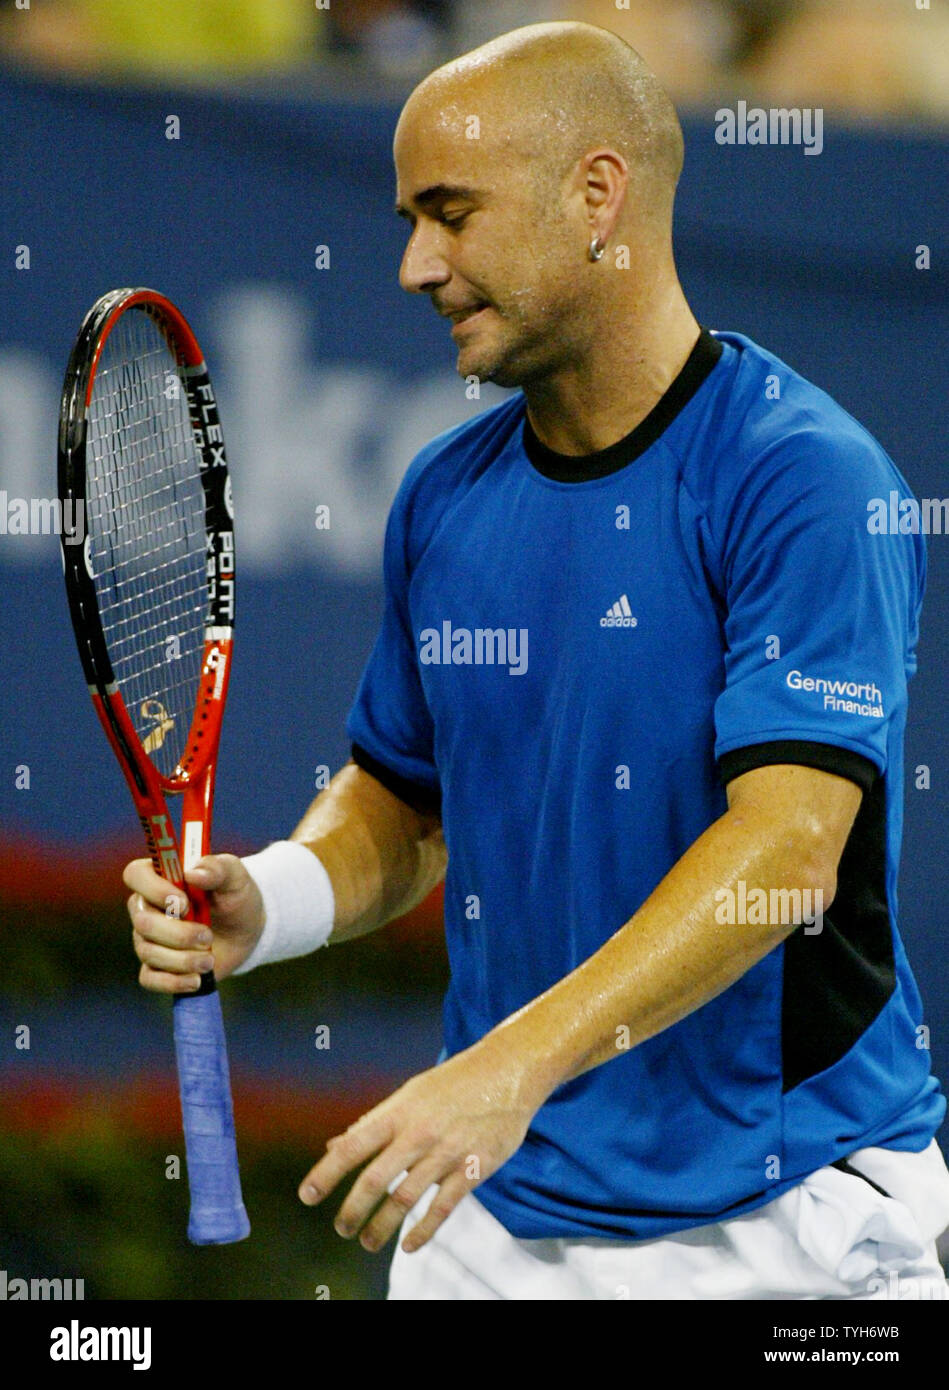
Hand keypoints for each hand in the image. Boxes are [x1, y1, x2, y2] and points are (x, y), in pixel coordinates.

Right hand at [124, 853, 264, 992]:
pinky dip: (173, 982)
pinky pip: (150, 978)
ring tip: (209, 960)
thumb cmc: (235, 896)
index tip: (184, 902)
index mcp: (160, 877)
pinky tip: (196, 979)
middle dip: (178, 934)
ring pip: (148, 952)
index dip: (154, 890)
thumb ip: (217, 868)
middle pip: (142, 922)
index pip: (135, 875)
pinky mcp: (157, 966)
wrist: (247, 930)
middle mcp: (147, 906)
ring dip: (182, 959)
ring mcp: (148, 938)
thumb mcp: (235, 876)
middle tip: (208, 936)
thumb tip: (193, 873)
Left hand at [297, 1038, 545, 1253]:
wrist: (507, 1071)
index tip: (307, 1196)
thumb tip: (334, 1146)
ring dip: (381, 1227)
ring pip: (405, 1199)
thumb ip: (374, 1124)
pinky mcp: (473, 1168)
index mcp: (398, 1111)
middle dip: (352, 1210)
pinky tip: (409, 1245)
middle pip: (374, 1179)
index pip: (353, 1145)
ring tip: (368, 1242)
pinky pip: (443, 1207)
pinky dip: (423, 1230)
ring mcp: (446, 1152)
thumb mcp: (410, 1094)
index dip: (326, 1172)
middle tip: (341, 1229)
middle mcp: (418, 1133)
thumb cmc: (452, 1083)